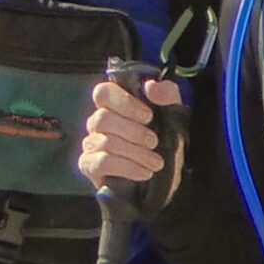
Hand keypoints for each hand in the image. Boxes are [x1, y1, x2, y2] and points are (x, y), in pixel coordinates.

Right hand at [79, 77, 182, 197]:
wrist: (168, 177)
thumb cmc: (167, 139)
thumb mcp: (174, 113)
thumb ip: (166, 94)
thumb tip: (150, 86)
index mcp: (114, 104)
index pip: (103, 93)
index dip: (124, 102)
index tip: (148, 116)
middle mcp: (98, 121)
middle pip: (103, 118)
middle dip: (133, 132)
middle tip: (154, 142)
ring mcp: (91, 143)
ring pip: (105, 142)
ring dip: (135, 153)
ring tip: (156, 162)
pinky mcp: (89, 165)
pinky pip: (101, 162)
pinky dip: (126, 167)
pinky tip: (144, 172)